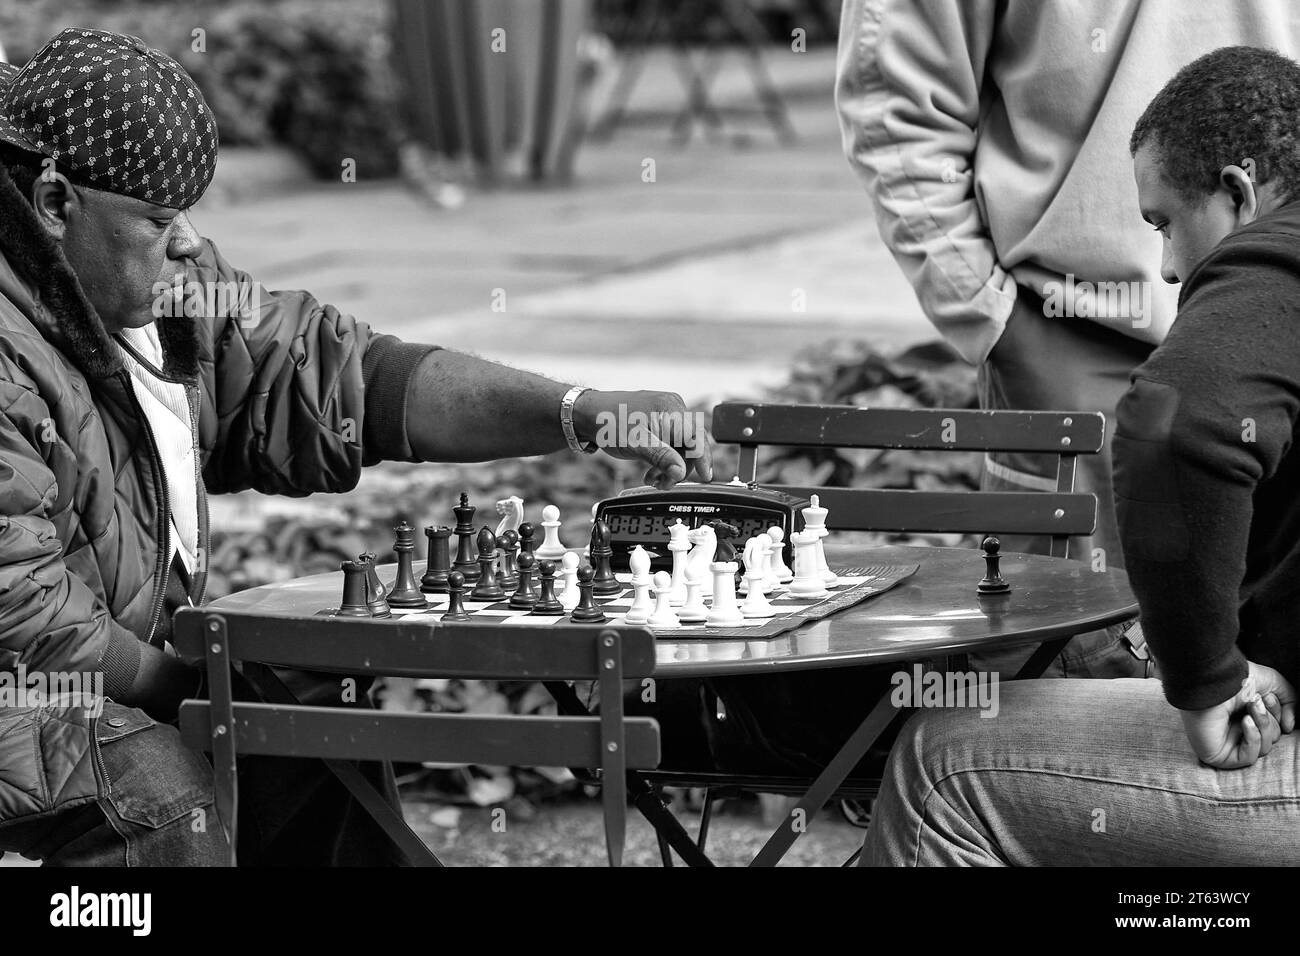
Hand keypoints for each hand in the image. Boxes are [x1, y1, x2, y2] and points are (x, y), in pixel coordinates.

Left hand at [573, 389, 713, 489]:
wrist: (588, 414)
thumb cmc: (607, 423)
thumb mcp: (636, 444)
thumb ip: (661, 458)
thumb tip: (680, 472)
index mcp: (671, 410)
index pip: (697, 438)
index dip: (704, 459)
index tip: (706, 478)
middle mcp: (672, 408)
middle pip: (690, 444)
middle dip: (679, 467)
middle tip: (665, 484)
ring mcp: (665, 412)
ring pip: (679, 445)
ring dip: (670, 465)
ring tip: (654, 479)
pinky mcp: (658, 419)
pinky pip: (670, 441)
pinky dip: (663, 457)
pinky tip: (652, 470)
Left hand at [1179, 661, 1296, 768]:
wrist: (1214, 680)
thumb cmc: (1238, 679)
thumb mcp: (1273, 683)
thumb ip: (1291, 702)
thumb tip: (1289, 727)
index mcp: (1247, 716)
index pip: (1274, 727)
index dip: (1276, 714)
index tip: (1267, 697)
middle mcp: (1236, 731)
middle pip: (1271, 739)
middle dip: (1269, 720)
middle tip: (1255, 701)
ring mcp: (1227, 744)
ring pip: (1263, 749)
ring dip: (1262, 726)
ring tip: (1249, 709)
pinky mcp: (1218, 755)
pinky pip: (1248, 758)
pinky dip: (1253, 739)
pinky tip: (1245, 721)